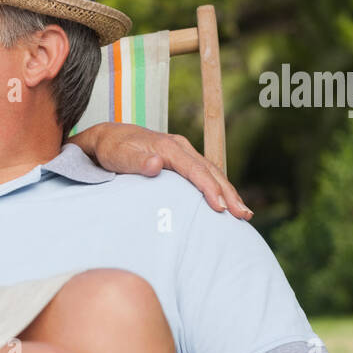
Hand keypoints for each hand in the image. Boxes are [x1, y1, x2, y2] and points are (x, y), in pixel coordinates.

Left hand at [69, 122, 250, 218]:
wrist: (108, 137)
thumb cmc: (113, 149)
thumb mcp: (120, 155)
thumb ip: (137, 161)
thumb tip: (156, 164)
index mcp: (169, 147)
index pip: (195, 170)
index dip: (209, 189)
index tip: (219, 207)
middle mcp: (180, 147)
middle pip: (211, 171)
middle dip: (229, 194)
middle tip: (243, 215)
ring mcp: (183, 152)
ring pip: (212, 172)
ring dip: (228, 192)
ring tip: (243, 214)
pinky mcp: (182, 160)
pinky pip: (205, 174)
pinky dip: (218, 188)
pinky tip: (226, 202)